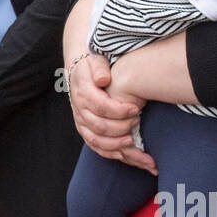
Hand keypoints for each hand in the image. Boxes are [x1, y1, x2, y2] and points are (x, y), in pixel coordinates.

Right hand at [69, 53, 156, 173]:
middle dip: (120, 127)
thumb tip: (104, 79)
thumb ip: (99, 68)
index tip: (136, 108)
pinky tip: (127, 155)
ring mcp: (82, 123)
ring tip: (132, 143)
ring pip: (96, 140)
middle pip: (99, 126)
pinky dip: (111, 153)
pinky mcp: (86, 131)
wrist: (79, 74)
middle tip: (137, 122)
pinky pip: (96, 147)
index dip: (119, 110)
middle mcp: (80, 110)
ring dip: (115, 144)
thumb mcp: (95, 60)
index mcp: (83, 93)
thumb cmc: (92, 67)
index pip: (100, 106)